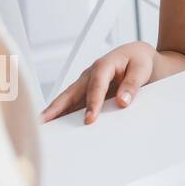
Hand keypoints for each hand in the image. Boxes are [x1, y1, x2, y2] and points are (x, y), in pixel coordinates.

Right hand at [40, 41, 156, 123]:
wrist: (138, 56)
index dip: (92, 103)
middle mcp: (90, 75)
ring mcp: (85, 84)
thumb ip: (132, 84)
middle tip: (44, 122)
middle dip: (57, 108)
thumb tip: (122, 102)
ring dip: (54, 113)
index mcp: (103, 65)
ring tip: (43, 129)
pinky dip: (63, 115)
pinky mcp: (86, 93)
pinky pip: (73, 105)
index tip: (90, 119)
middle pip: (71, 92)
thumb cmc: (139, 60)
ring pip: (67, 100)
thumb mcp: (141, 69)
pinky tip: (56, 127)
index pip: (96, 86)